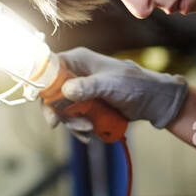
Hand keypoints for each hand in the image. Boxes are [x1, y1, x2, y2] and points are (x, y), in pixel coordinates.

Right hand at [46, 47, 187, 136]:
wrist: (154, 101)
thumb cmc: (136, 85)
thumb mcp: (111, 85)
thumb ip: (88, 87)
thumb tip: (65, 91)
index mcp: (78, 61)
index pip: (48, 68)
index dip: (41, 85)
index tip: (44, 104)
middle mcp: (75, 74)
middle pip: (51, 93)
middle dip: (58, 111)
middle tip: (60, 124)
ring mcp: (80, 91)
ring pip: (62, 109)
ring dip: (71, 123)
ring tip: (88, 130)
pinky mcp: (87, 105)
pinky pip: (74, 118)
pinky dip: (79, 128)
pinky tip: (89, 135)